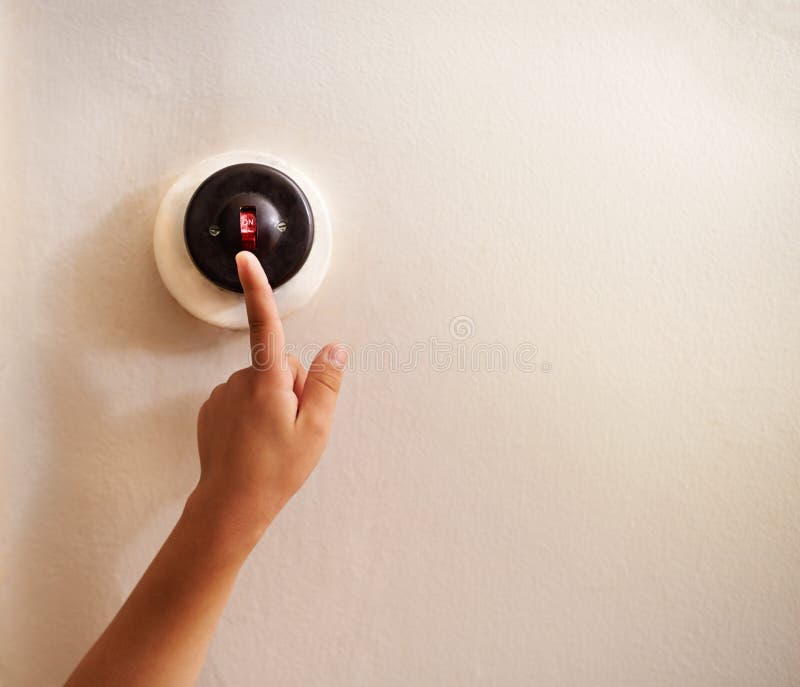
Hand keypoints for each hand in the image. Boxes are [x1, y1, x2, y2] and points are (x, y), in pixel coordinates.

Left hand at [190, 251, 346, 552]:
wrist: (231, 505)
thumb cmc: (277, 470)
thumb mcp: (316, 429)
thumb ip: (326, 384)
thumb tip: (334, 349)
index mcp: (267, 382)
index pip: (265, 326)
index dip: (257, 289)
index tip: (244, 259)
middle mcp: (239, 381)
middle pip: (279, 365)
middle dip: (291, 387)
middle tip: (293, 426)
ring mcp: (222, 396)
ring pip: (260, 384)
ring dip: (271, 402)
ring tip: (273, 439)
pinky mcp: (211, 410)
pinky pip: (241, 398)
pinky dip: (252, 412)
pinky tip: (254, 441)